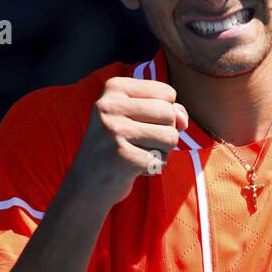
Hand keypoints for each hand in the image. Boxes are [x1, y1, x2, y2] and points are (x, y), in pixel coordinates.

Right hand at [70, 76, 188, 207]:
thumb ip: (169, 110)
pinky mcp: (122, 157)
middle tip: (139, 143)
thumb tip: (183, 120)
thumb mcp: (140, 118)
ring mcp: (114, 131)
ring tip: (137, 154)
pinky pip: (161, 160)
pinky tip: (132, 168)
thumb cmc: (119, 145)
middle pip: (170, 114)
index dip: (164, 113)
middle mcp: (110, 105)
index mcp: (114, 88)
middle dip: (165, 133)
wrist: (87, 183)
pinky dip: (153, 168)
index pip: (167, 93)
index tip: (138, 123)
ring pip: (171, 137)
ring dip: (161, 151)